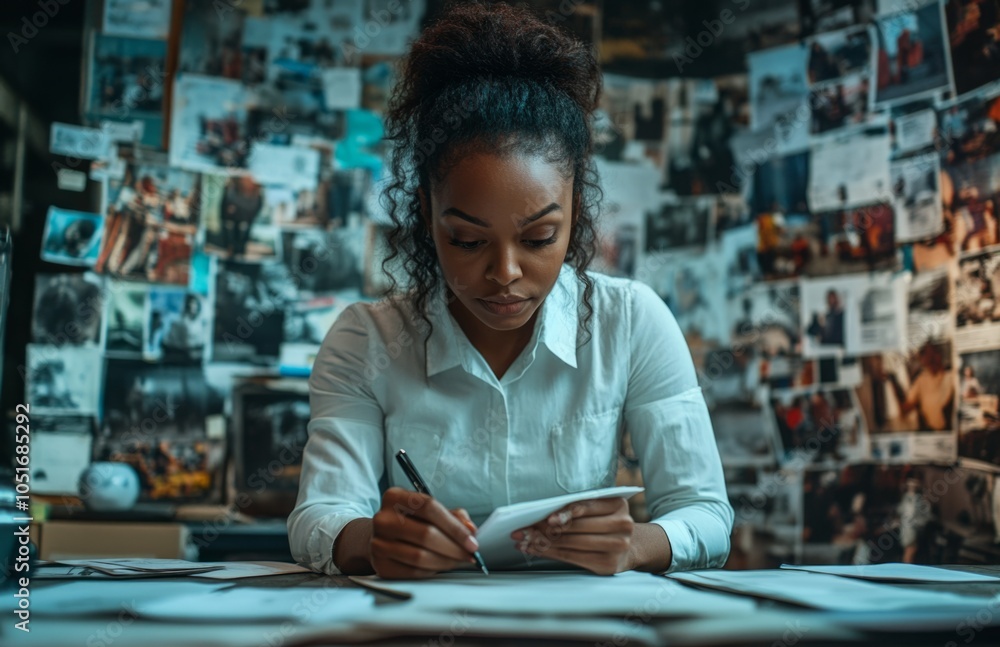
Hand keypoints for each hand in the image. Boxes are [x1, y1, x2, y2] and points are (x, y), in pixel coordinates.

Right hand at [369, 486, 479, 578]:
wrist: (380, 537)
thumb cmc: (410, 521)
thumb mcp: (429, 511)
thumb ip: (453, 516)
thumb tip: (470, 529)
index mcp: (395, 497)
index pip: (429, 508)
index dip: (454, 526)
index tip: (472, 540)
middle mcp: (383, 518)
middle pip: (426, 534)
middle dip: (454, 547)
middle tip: (469, 555)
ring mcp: (378, 542)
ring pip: (420, 556)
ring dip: (446, 562)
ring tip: (458, 561)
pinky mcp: (380, 564)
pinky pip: (412, 572)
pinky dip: (432, 571)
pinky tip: (440, 566)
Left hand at [511, 497, 634, 575]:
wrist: (630, 548)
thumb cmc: (605, 523)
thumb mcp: (599, 509)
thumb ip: (578, 508)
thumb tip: (541, 514)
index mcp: (618, 504)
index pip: (586, 506)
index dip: (565, 513)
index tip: (545, 517)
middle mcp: (621, 525)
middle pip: (576, 527)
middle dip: (545, 528)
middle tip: (523, 529)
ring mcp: (616, 546)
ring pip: (571, 543)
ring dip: (543, 542)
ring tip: (524, 540)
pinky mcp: (607, 565)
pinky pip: (572, 557)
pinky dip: (550, 553)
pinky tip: (535, 550)